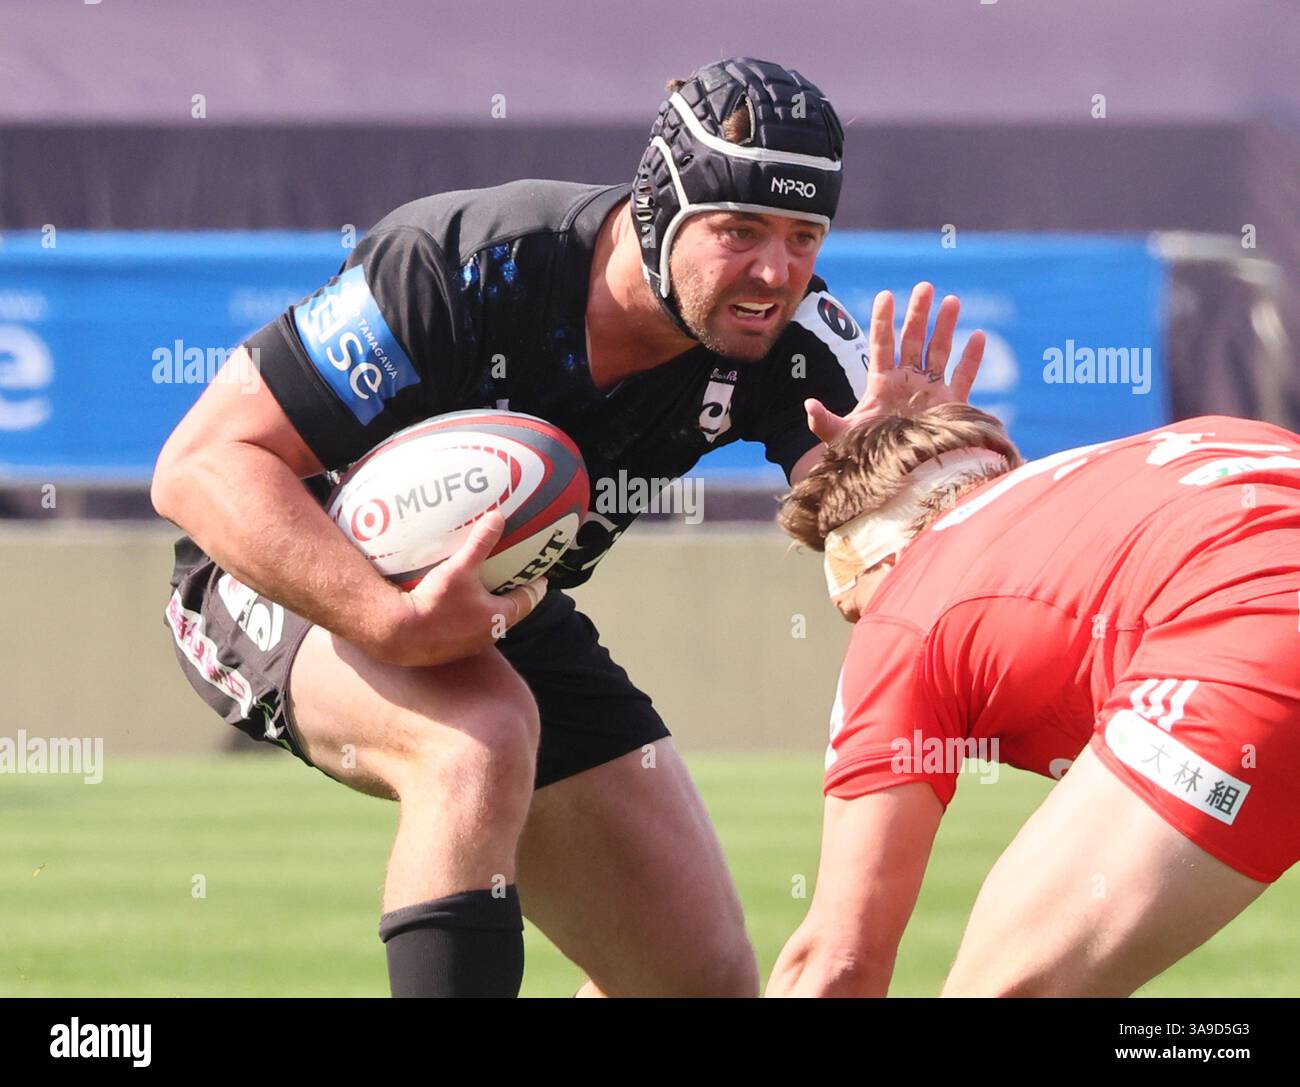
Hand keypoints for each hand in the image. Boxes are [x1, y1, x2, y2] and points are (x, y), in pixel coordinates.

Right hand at [374, 511, 547, 666]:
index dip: (535, 587)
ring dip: (487, 606)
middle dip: (510, 595)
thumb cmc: (436, 603)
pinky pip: (464, 629)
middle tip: (510, 578)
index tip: (541, 577)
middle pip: (508, 611)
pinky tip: (454, 605)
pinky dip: (466, 616)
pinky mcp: (448, 649)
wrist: (400, 634)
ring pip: (485, 622)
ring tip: (482, 589)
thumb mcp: (461, 568)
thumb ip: (480, 543)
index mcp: (500, 617)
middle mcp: (488, 634)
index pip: (528, 600)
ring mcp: (468, 645)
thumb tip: (498, 517)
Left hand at [805, 282, 984, 445]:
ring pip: (940, 351)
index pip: (882, 345)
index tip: (886, 295)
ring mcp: (931, 392)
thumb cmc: (869, 460)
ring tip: (951, 300)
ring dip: (945, 326)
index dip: (884, 321)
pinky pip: (964, 377)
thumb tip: (808, 406)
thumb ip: (824, 422)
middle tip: (924, 286)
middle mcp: (908, 383)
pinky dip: (972, 358)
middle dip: (918, 314)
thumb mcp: (845, 439)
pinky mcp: (953, 406)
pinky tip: (978, 335)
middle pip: (913, 340)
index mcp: (882, 385)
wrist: (900, 479)